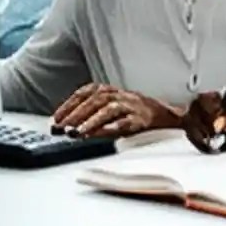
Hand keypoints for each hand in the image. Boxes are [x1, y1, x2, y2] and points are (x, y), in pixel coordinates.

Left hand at [51, 83, 179, 138]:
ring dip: (90, 121)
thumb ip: (93, 114)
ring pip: (109, 109)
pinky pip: (125, 123)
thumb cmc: (138, 115)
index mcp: (112, 91)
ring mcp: (133, 106)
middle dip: (76, 114)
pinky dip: (111, 128)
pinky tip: (99, 135)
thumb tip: (67, 127)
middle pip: (96, 100)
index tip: (56, 119)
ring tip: (76, 133)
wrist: (169, 118)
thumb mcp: (114, 110)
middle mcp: (121, 95)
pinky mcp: (143, 120)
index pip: (86, 92)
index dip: (69, 105)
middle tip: (62, 128)